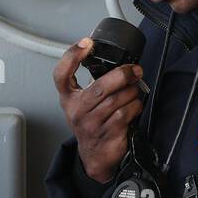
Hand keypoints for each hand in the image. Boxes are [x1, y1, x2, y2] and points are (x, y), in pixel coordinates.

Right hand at [52, 37, 144, 183]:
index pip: (61, 75)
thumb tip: (120, 64)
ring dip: (132, 92)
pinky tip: (135, 105)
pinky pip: (125, 113)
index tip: (86, 43)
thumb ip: (93, 83)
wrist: (94, 155)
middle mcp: (76, 111)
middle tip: (135, 70)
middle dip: (122, 75)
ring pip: (117, 100)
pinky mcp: (107, 134)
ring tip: (134, 91)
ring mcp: (91, 124)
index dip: (72, 56)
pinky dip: (135, 106)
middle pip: (99, 88)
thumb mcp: (83, 102)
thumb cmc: (91, 123)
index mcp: (68, 98)